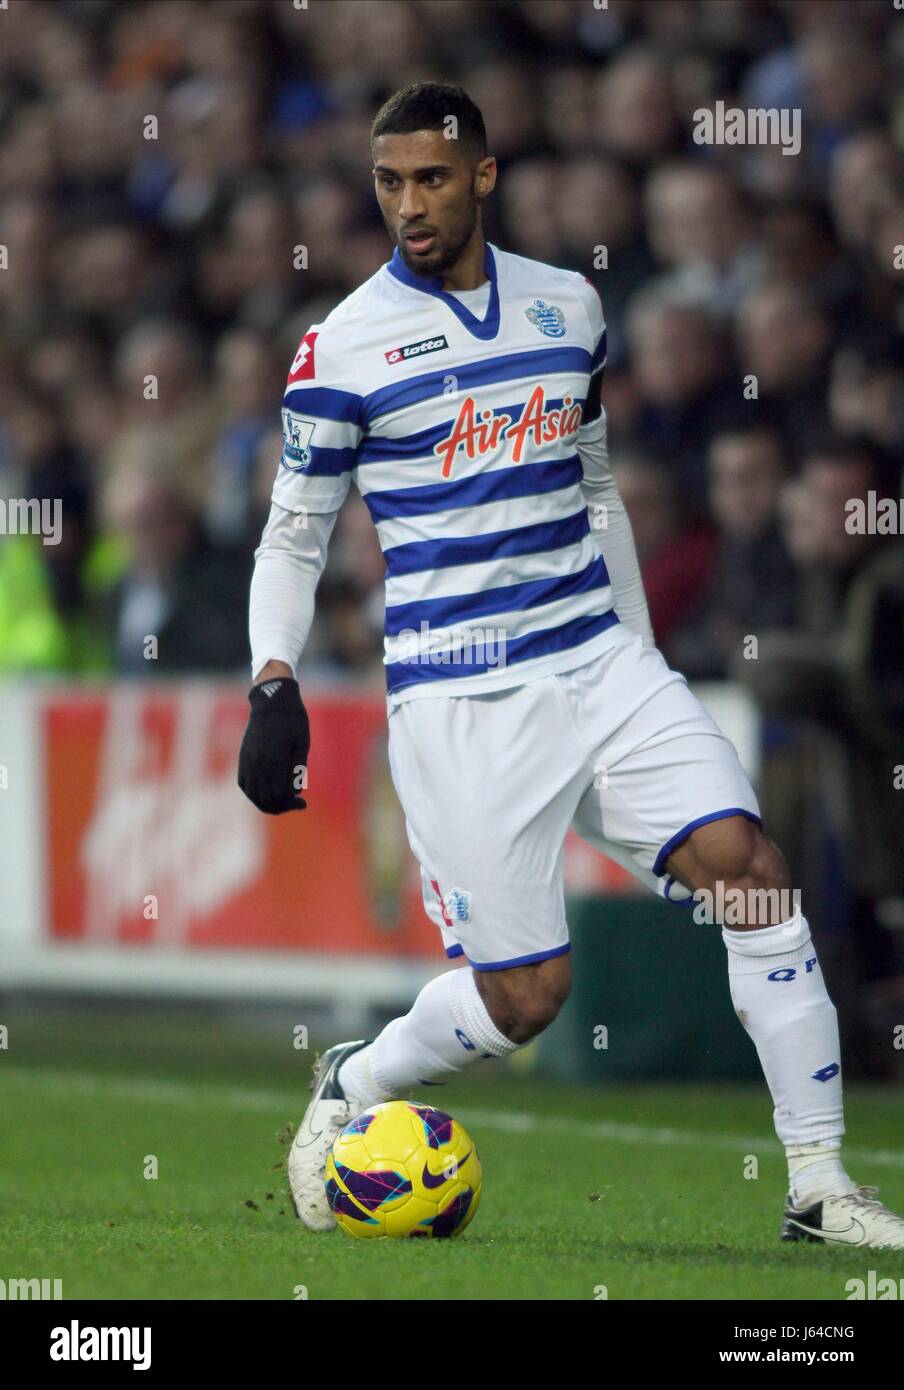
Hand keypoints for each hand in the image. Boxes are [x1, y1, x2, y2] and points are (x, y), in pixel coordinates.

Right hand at [238, 674, 309, 813]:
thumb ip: (298, 768)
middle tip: (296, 804)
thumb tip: (296, 792)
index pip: (279, 795)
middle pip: (265, 799)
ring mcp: (247, 761)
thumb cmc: (293, 720)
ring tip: (283, 801)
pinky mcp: (243, 758)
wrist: (272, 701)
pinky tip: (268, 793)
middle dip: (281, 807)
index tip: (303, 804)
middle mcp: (257, 763)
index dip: (291, 804)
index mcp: (273, 759)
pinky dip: (255, 794)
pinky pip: (244, 784)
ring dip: (267, 803)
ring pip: (253, 794)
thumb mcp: (302, 743)